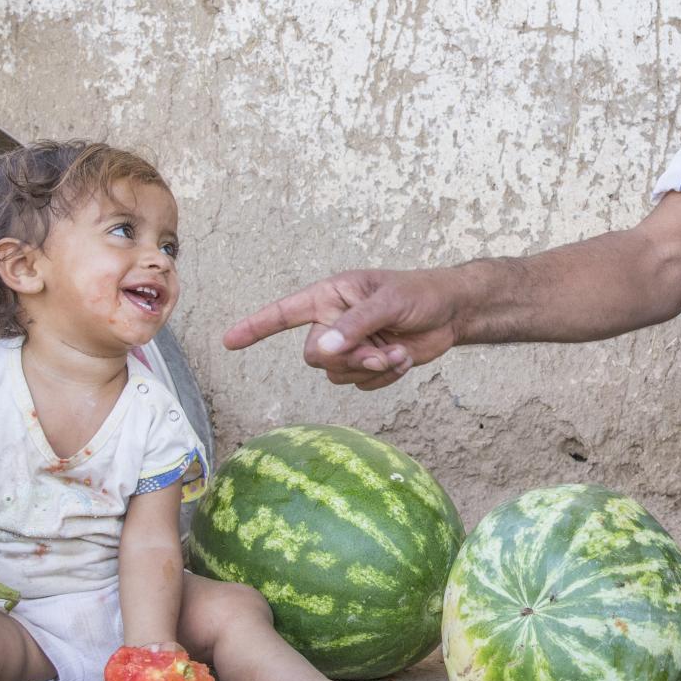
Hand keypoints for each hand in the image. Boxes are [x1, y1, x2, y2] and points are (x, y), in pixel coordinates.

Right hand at [222, 267, 464, 390]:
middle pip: (314, 356)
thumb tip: (323, 350)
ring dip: (370, 369)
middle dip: (347, 359)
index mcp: (331, 296)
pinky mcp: (367, 366)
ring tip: (397, 352)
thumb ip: (355, 325)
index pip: (284, 313)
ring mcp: (350, 346)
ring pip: (336, 375)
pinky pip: (361, 386)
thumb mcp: (389, 302)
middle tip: (379, 353)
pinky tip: (403, 359)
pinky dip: (384, 379)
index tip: (228, 340)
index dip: (256, 327)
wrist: (451, 313)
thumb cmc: (420, 294)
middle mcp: (333, 322)